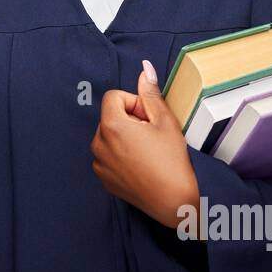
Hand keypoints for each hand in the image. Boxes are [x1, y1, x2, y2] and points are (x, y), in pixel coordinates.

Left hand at [90, 60, 200, 228]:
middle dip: (130, 120)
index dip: (135, 103)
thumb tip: (145, 68)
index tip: (150, 119)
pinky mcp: (103, 178)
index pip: (114, 97)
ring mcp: (99, 163)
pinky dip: (122, 155)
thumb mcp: (165, 122)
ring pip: (110, 136)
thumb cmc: (172, 162)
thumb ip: (151, 93)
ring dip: (126, 137)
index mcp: (111, 125)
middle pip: (111, 116)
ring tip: (148, 152)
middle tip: (153, 137)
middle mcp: (98, 143)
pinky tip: (142, 166)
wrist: (173, 203)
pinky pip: (108, 156)